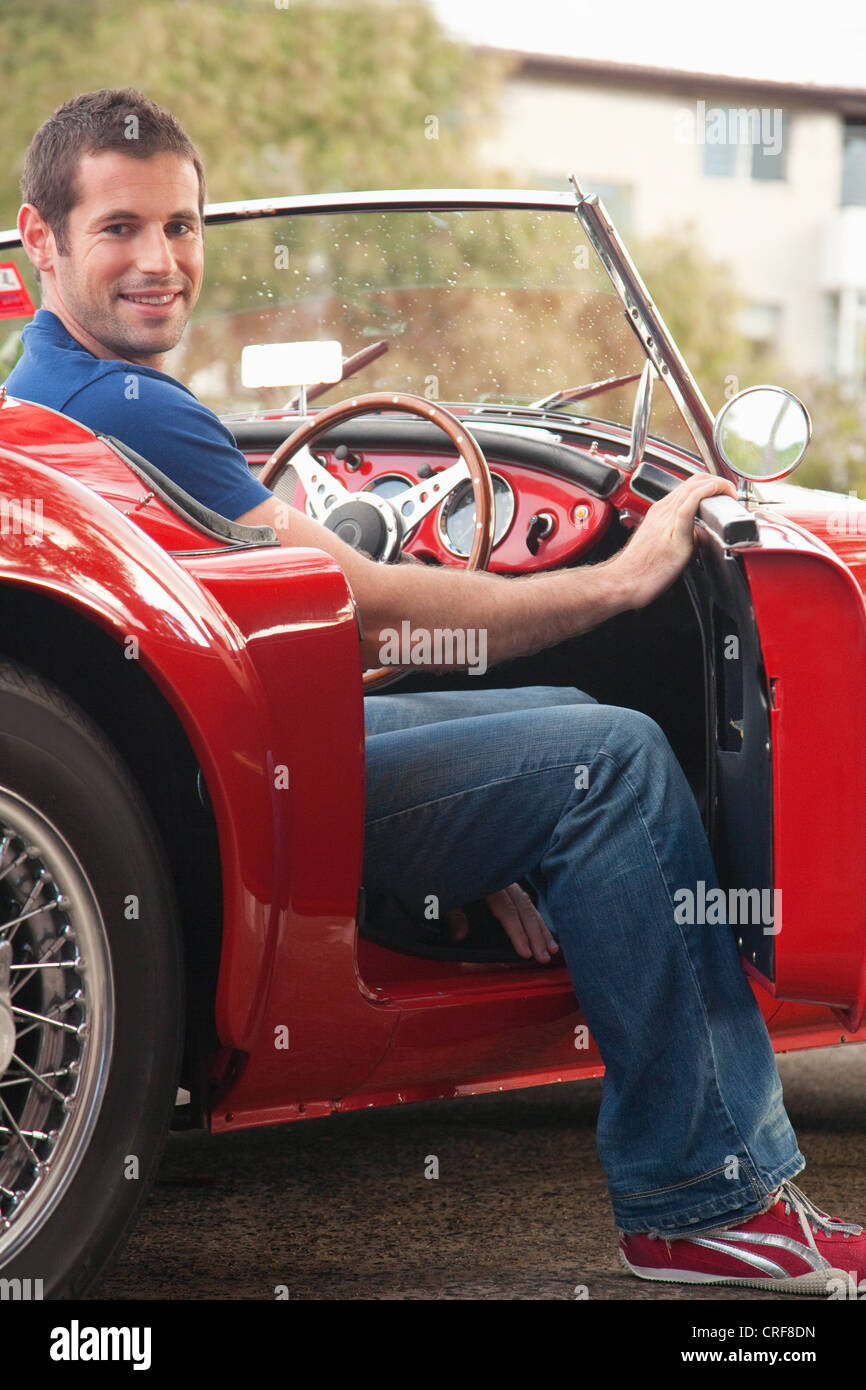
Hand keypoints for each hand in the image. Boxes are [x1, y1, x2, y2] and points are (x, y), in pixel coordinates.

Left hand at [445, 883, 559, 962]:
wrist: (449, 851)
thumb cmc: (444, 873)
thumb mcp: (442, 893)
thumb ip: (453, 913)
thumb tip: (460, 934)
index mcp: (487, 881)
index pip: (507, 911)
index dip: (517, 933)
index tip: (525, 953)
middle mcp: (501, 880)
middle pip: (524, 908)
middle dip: (536, 934)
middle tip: (545, 957)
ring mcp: (506, 880)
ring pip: (528, 904)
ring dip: (541, 928)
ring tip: (552, 948)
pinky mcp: (506, 882)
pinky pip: (524, 900)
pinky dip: (535, 917)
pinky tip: (543, 930)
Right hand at [614, 473, 736, 609]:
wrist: (623, 582)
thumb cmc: (639, 569)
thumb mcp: (661, 544)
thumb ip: (680, 535)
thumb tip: (698, 535)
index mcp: (660, 512)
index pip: (689, 486)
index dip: (710, 484)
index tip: (723, 495)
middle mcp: (663, 512)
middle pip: (693, 481)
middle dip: (718, 481)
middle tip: (730, 494)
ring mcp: (666, 521)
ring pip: (692, 488)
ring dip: (716, 485)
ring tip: (729, 494)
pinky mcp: (673, 535)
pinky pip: (687, 507)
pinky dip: (702, 494)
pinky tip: (713, 491)